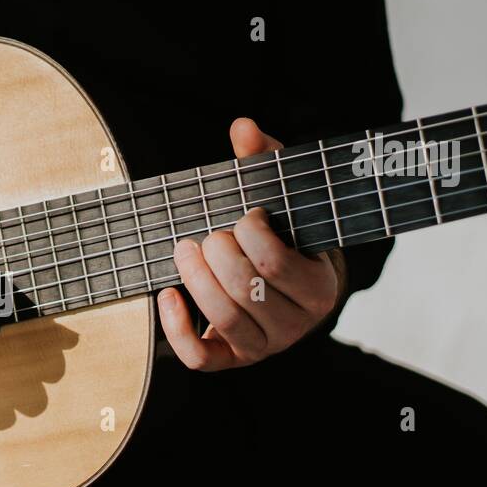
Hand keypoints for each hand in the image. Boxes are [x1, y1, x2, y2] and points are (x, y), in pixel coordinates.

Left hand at [157, 118, 343, 371]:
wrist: (290, 287)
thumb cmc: (286, 237)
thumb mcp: (284, 201)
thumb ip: (266, 163)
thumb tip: (242, 126)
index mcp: (319, 286)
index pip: (278, 264)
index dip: (252, 234)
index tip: (243, 213)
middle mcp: (297, 323)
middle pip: (247, 291)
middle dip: (217, 255)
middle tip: (205, 234)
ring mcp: (264, 345)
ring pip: (225, 319)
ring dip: (196, 280)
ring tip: (183, 249)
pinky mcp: (232, 360)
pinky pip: (201, 358)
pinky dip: (178, 328)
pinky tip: (167, 294)